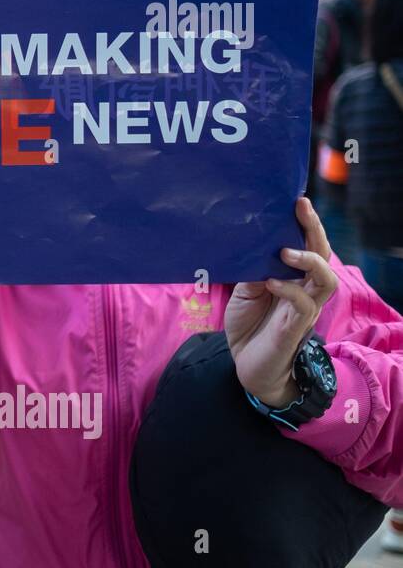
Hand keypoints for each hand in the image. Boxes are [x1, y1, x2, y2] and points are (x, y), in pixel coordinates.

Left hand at [225, 197, 338, 406]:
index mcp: (294, 279)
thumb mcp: (244, 292)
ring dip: (307, 260)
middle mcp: (305, 292)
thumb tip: (251, 245)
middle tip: (301, 207)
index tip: (298, 200)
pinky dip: (288, 289)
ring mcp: (303, 310)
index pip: (308, 247)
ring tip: (285, 250)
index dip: (307, 225)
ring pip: (324, 280)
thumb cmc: (249, 327)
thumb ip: (251, 270)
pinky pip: (303, 305)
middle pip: (323, 256)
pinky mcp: (295, 329)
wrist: (247, 367)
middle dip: (314, 230)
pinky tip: (270, 281)